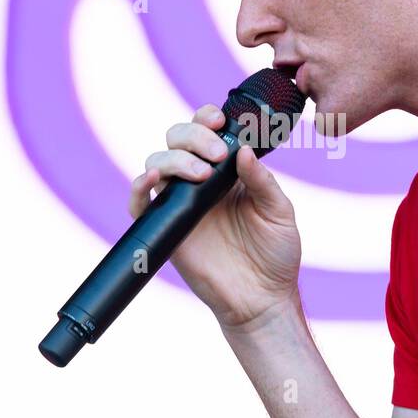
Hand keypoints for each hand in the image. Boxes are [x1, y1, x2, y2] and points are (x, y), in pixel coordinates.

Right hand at [128, 103, 301, 331]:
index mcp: (228, 172)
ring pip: (158, 163)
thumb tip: (243, 150)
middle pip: (177, 140)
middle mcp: (200, 182)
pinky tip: (153, 181)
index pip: (208, 132)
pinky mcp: (165, 228)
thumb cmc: (276, 255)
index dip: (206, 118)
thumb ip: (262, 181)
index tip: (219, 120)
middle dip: (193, 136)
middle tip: (217, 155)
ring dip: (175, 160)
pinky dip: (139, 187)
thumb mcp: (278, 212)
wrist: (261, 299)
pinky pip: (139, 204)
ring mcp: (180, 204)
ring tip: (200, 176)